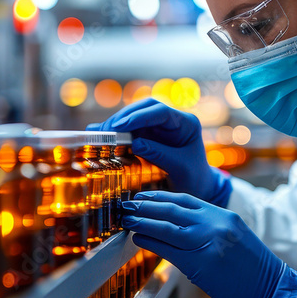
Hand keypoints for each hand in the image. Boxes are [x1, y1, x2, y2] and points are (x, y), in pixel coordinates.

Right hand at [88, 99, 231, 206]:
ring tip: (100, 135)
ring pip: (134, 117)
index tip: (121, 126)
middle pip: (145, 109)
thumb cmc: (194, 179)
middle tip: (106, 131)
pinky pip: (129, 129)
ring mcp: (158, 126)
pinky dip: (115, 132)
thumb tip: (135, 143)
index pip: (161, 111)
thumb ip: (159, 154)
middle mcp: (172, 120)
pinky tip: (99, 135)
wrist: (197, 188)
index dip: (139, 116)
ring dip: (116, 125)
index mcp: (187, 123)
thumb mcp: (180, 168)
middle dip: (124, 117)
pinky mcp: (148, 135)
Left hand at [121, 191, 296, 297]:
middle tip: (127, 206)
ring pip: (166, 227)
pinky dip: (151, 242)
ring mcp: (208, 243)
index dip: (160, 196)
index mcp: (223, 215)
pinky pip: (168, 250)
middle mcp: (215, 224)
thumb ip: (209, 227)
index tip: (142, 197)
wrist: (272, 289)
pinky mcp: (201, 264)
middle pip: (172, 209)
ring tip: (127, 220)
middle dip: (146, 206)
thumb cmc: (252, 268)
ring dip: (142, 222)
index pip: (185, 199)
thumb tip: (176, 225)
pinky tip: (139, 239)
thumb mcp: (233, 236)